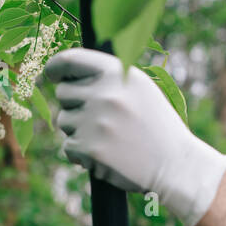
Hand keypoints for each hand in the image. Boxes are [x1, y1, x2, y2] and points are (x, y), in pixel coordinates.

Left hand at [44, 48, 225, 225]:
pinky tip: (104, 156)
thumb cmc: (156, 126)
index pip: (70, 60)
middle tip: (99, 121)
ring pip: (64, 122)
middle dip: (74, 107)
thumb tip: (64, 74)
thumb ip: (106, 76)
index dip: (54, 68)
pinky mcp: (90, 148)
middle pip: (63, 94)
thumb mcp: (139, 89)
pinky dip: (81, 155)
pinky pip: (68, 147)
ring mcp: (95, 121)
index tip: (50, 76)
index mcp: (117, 72)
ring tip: (108, 140)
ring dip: (78, 132)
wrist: (175, 165)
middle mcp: (104, 93)